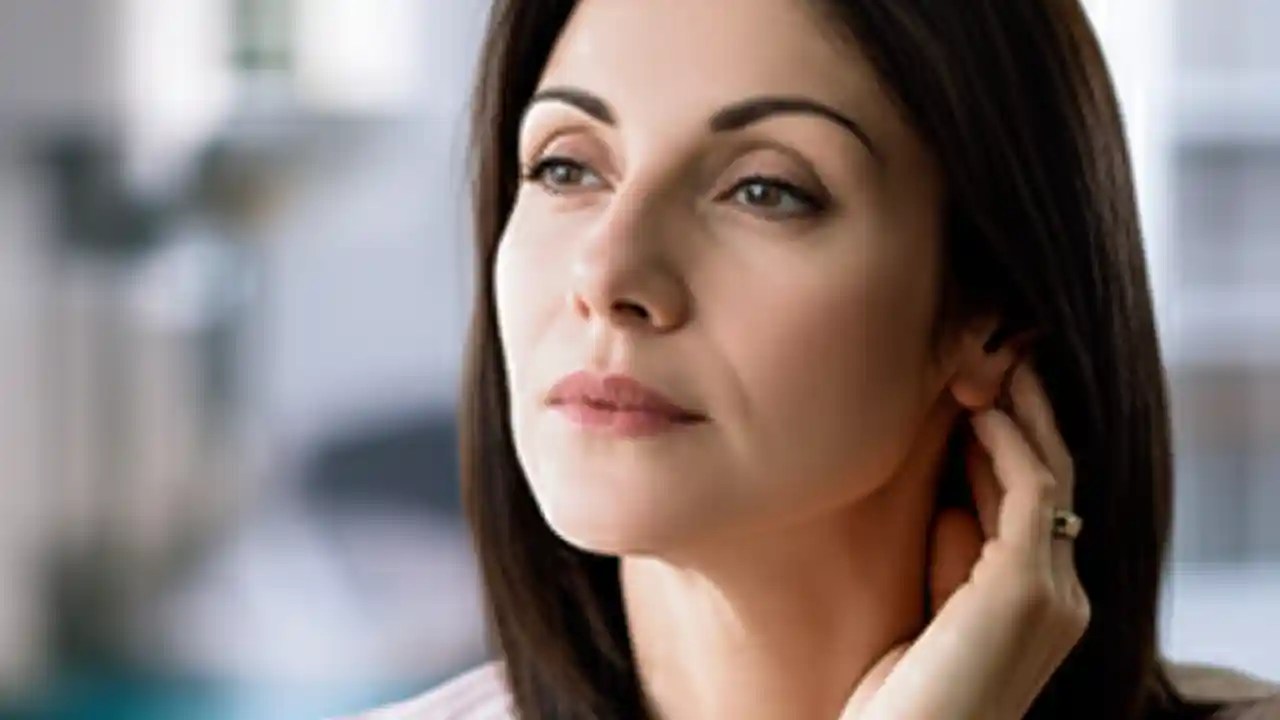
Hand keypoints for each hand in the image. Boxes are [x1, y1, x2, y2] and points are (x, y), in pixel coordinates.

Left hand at [839, 361, 1090, 719]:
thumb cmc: (899, 694)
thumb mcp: (931, 612)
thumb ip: (952, 560)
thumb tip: (954, 503)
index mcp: (1042, 607)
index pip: (1038, 508)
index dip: (1010, 447)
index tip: (975, 399)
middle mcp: (1063, 599)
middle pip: (1056, 484)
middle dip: (1030, 418)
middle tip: (1001, 359)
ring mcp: (1052, 595)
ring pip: (1050, 478)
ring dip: (1022, 416)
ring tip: (991, 364)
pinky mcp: (1026, 590)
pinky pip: (1032, 494)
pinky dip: (1008, 446)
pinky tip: (979, 414)